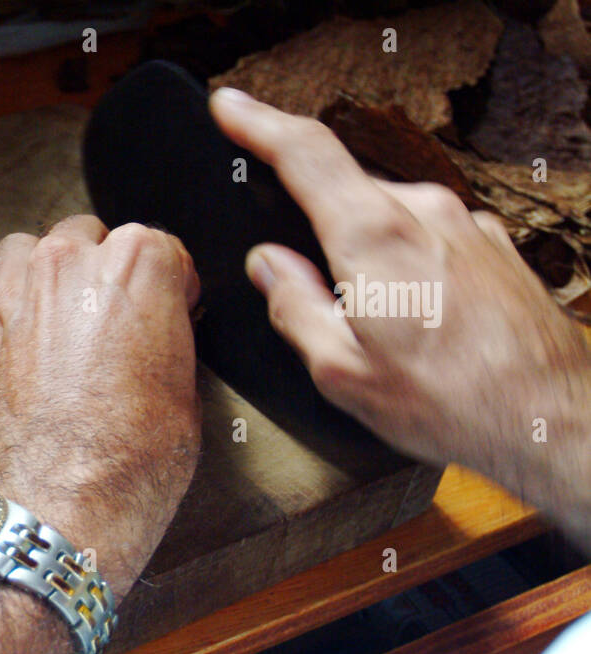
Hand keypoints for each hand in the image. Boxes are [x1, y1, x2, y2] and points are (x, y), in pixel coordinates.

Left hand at [0, 215, 201, 594]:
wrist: (57, 507)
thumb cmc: (128, 462)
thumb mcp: (186, 392)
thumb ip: (169, 338)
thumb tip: (160, 336)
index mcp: (136, 265)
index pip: (162, 249)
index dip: (171, 288)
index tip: (171, 312)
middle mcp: (68, 265)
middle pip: (89, 241)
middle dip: (103, 273)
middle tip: (114, 321)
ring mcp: (14, 293)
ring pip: (31, 254)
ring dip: (49, 279)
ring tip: (64, 323)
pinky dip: (14, 317)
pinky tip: (30, 357)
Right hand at [210, 88, 590, 541]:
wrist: (552, 415)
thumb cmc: (452, 402)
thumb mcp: (341, 371)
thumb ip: (295, 307)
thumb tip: (269, 266)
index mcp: (372, 235)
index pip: (304, 152)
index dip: (258, 123)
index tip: (230, 109)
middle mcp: (423, 211)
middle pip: (345, 193)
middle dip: (317, 232)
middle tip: (315, 297)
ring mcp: (465, 224)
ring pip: (389, 220)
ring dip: (367, 259)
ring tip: (381, 334)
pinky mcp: (492, 244)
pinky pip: (428, 239)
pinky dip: (407, 269)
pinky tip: (420, 328)